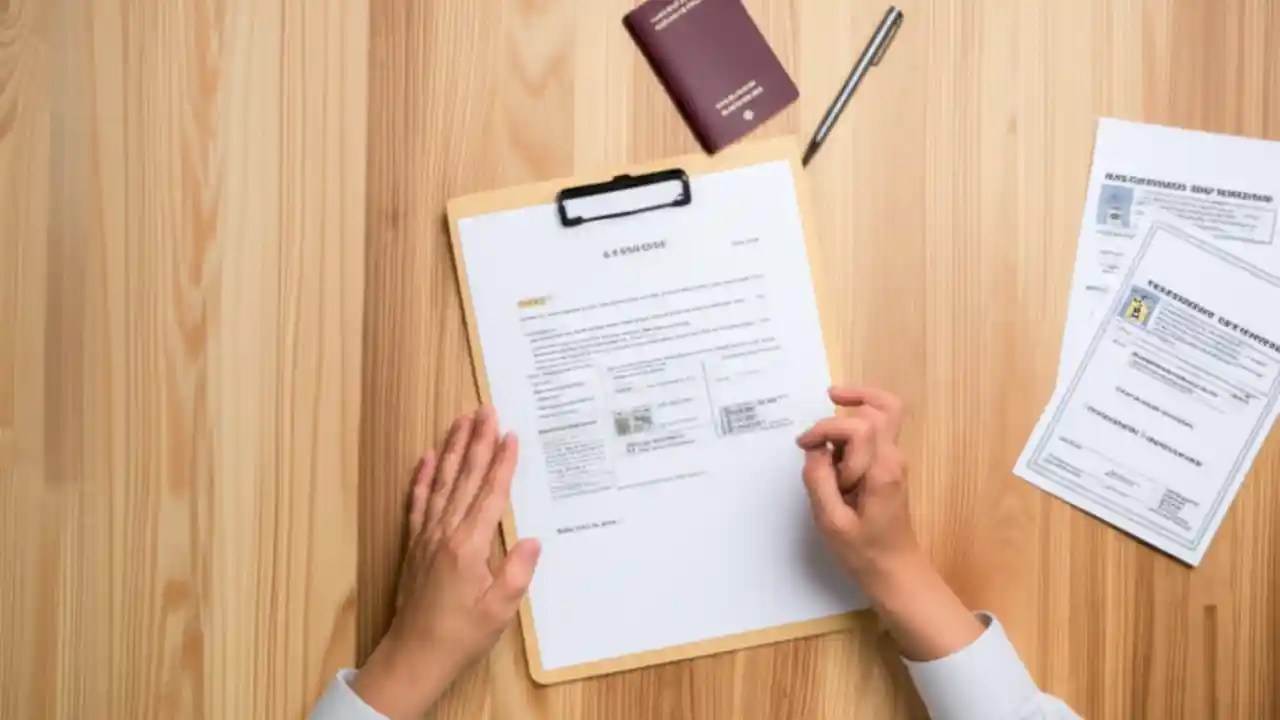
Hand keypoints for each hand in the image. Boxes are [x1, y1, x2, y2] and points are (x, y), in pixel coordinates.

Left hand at [353, 406, 541, 717]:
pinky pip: (418, 502)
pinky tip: (427, 457)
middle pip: (465, 478)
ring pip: (442, 483)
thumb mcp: (500, 611)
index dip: (502, 463)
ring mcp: (427, 537)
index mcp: (469, 547)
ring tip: (461, 421)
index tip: (510, 435)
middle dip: (478, 442)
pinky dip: (423, 477)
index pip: (489, 495)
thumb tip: (532, 540)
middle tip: (485, 410)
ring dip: (453, 449)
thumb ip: (517, 573)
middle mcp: (445, 534)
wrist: (415, 654)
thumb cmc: (461, 635)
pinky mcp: (415, 545)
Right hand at [795, 386, 915, 583]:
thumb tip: (814, 449)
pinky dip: (854, 429)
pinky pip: (876, 434)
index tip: (805, 448)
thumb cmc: (864, 552)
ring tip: (827, 428)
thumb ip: (819, 480)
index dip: (827, 429)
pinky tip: (833, 447)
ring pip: (882, 415)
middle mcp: (893, 458)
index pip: (858, 426)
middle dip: (850, 402)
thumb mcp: (831, 522)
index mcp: (882, 470)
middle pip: (883, 406)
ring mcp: (894, 462)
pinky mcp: (888, 469)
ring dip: (854, 413)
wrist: (896, 572)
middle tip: (823, 413)